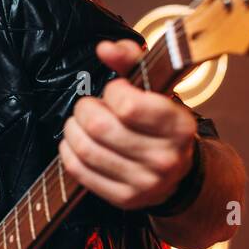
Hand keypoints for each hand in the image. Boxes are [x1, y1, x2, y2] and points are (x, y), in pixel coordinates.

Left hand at [58, 38, 198, 209]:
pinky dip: (69, 152)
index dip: (112, 92)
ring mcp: (145, 182)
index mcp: (179, 126)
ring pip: (86, 150)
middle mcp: (165, 158)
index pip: (127, 105)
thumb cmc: (161, 123)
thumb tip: (105, 49)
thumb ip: (132, 60)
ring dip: (72, 130)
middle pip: (100, 128)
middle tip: (89, 106)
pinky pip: (80, 172)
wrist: (178, 173)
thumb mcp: (156, 89)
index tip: (115, 91)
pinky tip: (75, 143)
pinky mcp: (125, 198)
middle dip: (85, 109)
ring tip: (80, 123)